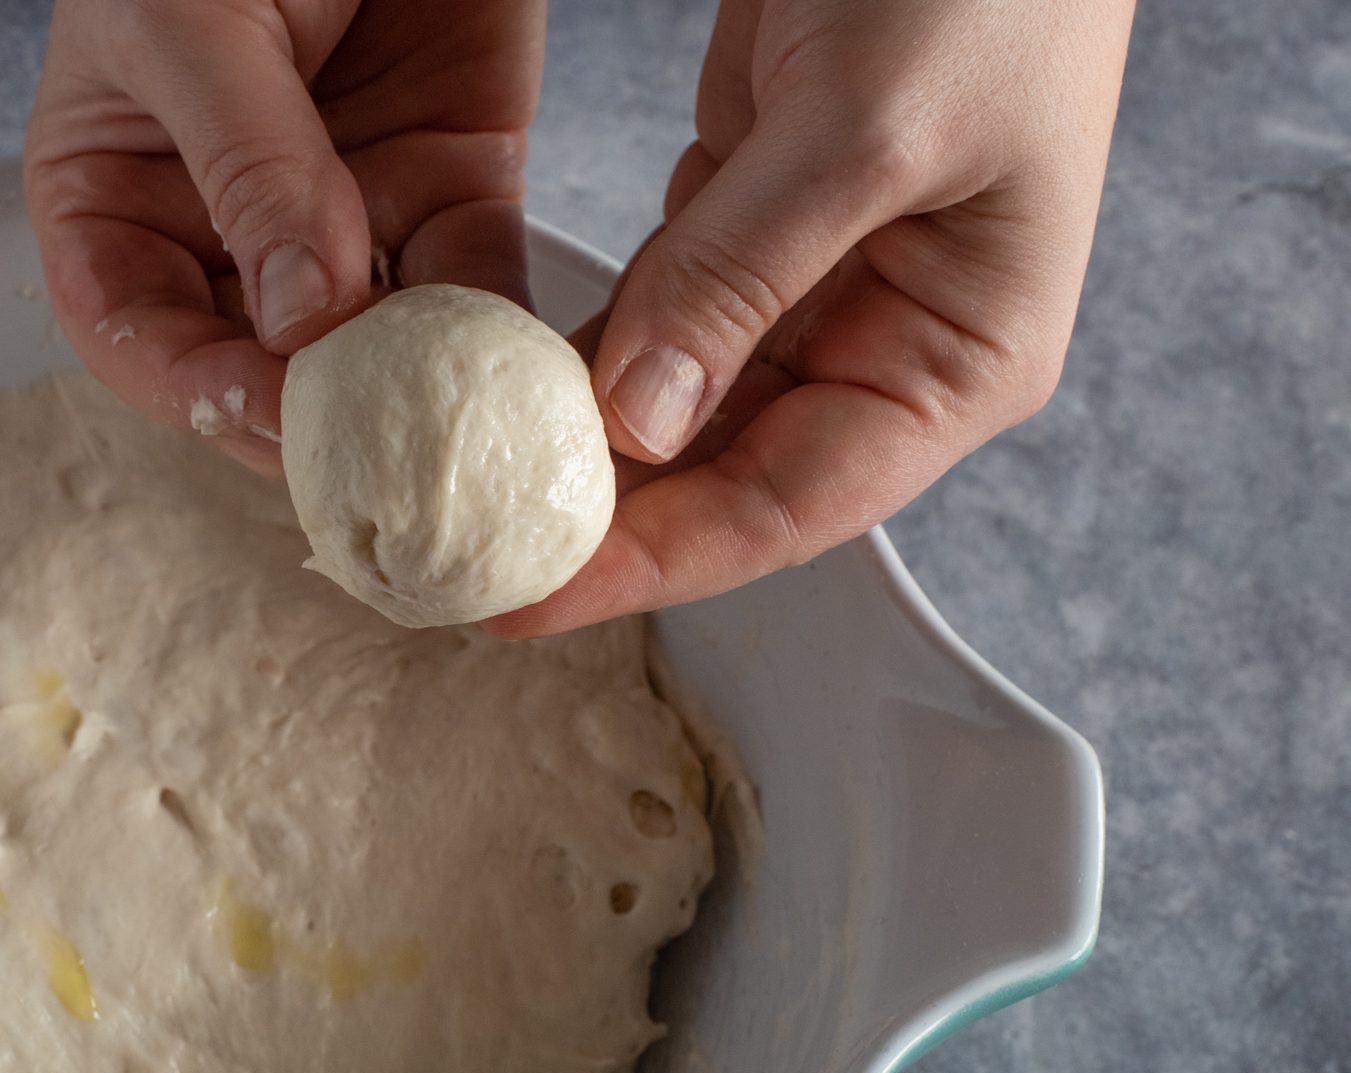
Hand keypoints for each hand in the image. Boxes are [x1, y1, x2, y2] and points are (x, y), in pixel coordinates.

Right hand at [24, 0, 543, 474]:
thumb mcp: (194, 21)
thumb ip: (246, 163)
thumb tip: (301, 317)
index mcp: (120, 191)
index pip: (134, 331)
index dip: (188, 386)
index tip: (257, 408)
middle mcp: (228, 221)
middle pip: (255, 362)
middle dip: (310, 416)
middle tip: (367, 456)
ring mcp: (341, 212)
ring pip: (371, 344)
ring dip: (412, 398)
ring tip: (451, 442)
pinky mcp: (447, 183)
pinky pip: (472, 284)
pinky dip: (498, 338)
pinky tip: (514, 379)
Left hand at [490, 0, 1134, 636]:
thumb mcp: (863, 130)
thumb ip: (741, 279)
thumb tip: (633, 424)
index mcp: (958, 359)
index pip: (787, 504)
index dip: (653, 565)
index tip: (525, 598)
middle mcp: (887, 344)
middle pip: (723, 479)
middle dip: (599, 527)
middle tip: (464, 561)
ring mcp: (813, 286)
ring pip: (676, 410)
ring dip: (573, 451)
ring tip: (459, 497)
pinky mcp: (747, 221)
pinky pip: (652, 321)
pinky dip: (575, 355)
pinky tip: (492, 389)